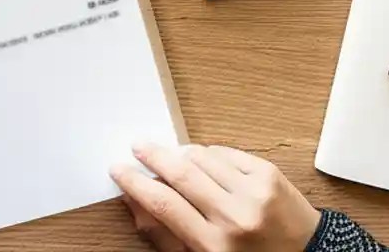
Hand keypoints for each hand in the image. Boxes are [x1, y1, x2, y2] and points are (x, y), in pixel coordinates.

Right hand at [111, 143, 320, 251]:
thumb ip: (165, 235)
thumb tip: (134, 200)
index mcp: (214, 246)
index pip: (164, 205)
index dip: (136, 183)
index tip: (119, 170)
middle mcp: (234, 217)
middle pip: (181, 174)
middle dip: (153, 156)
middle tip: (138, 147)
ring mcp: (254, 192)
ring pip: (202, 157)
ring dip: (182, 154)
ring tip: (175, 160)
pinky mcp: (269, 174)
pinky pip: (226, 152)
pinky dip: (210, 154)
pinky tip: (207, 163)